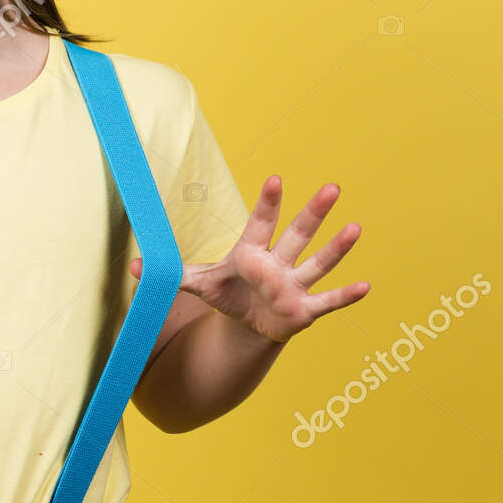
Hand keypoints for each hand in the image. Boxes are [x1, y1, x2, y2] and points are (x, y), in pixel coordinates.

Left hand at [131, 175, 369, 343]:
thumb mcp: (199, 284)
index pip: (260, 222)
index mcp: (252, 252)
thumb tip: (134, 267)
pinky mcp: (304, 310)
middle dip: (314, 213)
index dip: (268, 202)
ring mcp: (294, 285)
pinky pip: (328, 301)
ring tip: (356, 228)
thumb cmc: (229, 294)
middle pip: (298, 234)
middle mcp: (278, 263)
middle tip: (332, 187)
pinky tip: (368, 286)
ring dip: (337, 248)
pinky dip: (346, 295)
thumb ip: (173, 273)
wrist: (249, 324)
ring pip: (318, 262)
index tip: (275, 178)